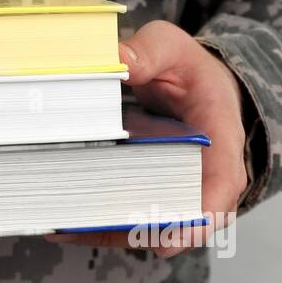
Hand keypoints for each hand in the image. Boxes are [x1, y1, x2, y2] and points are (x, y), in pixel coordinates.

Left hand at [49, 20, 247, 256]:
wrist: (196, 85)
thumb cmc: (188, 70)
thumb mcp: (172, 48)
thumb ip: (149, 52)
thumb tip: (119, 61)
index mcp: (220, 139)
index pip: (221, 184)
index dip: (199, 216)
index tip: (169, 234)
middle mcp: (206, 177)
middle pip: (183, 220)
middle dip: (142, 232)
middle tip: (98, 228)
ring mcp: (179, 190)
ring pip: (151, 227)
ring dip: (112, 232)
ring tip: (65, 226)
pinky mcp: (153, 195)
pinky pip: (131, 220)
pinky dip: (100, 225)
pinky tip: (61, 223)